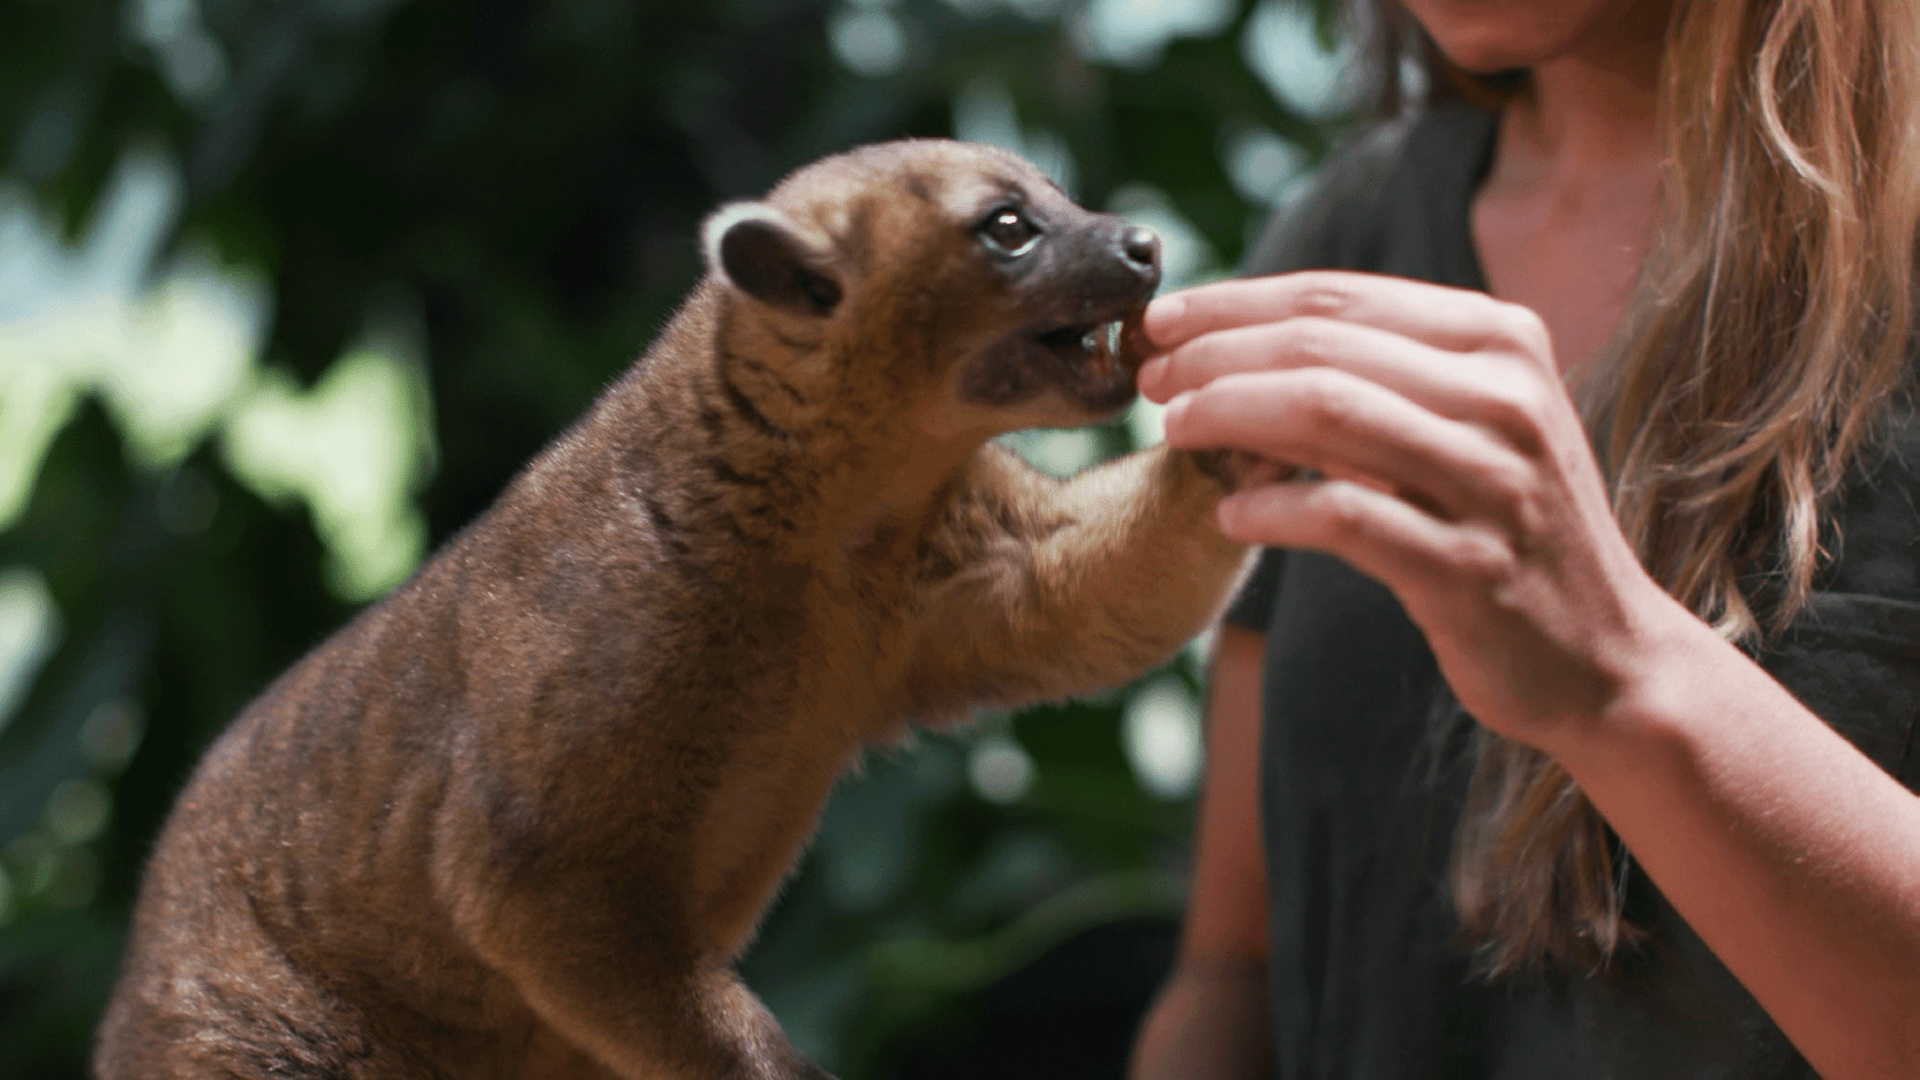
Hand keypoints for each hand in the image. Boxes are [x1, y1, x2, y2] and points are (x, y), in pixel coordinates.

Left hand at [1138, 271, 1693, 752]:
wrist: (1607, 655)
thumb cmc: (1507, 528)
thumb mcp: (1465, 425)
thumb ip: (1378, 375)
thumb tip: (1235, 339)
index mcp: (1500, 340)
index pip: (1336, 297)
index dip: (1233, 303)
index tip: (1161, 320)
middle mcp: (1504, 397)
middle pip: (1320, 346)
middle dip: (1214, 355)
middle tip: (1150, 378)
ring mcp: (1494, 482)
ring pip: (1326, 414)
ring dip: (1228, 415)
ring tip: (1173, 431)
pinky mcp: (1469, 567)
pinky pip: (1344, 518)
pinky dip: (1271, 508)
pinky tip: (1230, 514)